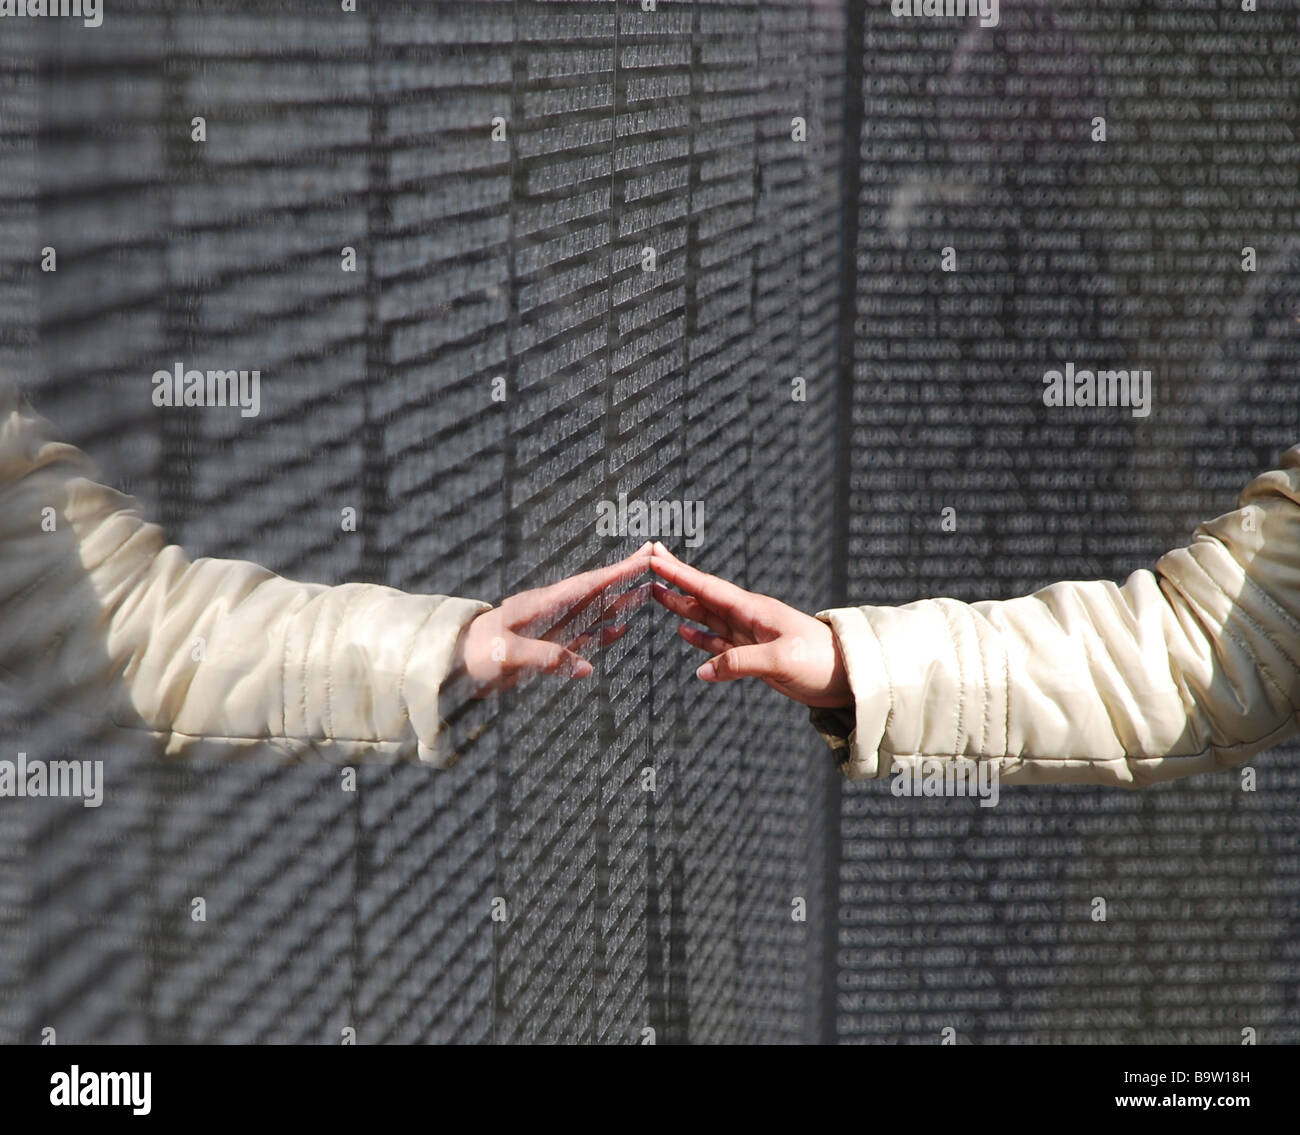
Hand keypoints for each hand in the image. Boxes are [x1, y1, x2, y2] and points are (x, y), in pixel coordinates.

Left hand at [453, 543, 652, 695]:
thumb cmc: (475, 653)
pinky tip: (619, 629)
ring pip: (593, 614)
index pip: (588, 585)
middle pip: (595, 594)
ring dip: (619, 604)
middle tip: (654, 564)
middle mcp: (550, 612)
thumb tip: (586, 668)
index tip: (642, 557)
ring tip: (646, 594)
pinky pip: (582, 638)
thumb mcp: (507, 655)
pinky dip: (603, 633)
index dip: (617, 572)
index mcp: (542, 604)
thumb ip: (546, 658)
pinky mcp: (546, 648)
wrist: (451, 665)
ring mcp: (550, 629)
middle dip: (624, 580)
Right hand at [649, 542, 851, 708]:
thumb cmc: (821, 660)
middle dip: (675, 582)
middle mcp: (748, 618)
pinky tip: (685, 631)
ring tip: (656, 595)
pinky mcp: (753, 655)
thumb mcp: (780, 659)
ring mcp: (749, 636)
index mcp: (753, 610)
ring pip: (707, 617)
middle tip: (648, 566)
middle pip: (703, 597)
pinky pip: (718, 642)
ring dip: (682, 607)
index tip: (656, 557)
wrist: (848, 677)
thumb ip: (739, 662)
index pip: (708, 587)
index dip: (680, 574)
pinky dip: (699, 637)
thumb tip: (702, 670)